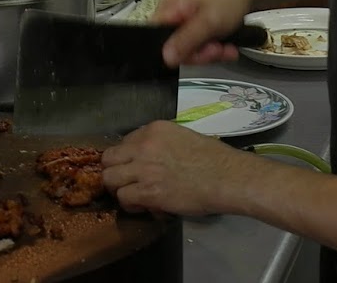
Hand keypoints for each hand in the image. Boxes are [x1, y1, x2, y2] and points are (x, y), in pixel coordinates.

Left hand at [102, 121, 248, 216]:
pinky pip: (123, 198)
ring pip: (110, 178)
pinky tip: (145, 206)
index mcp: (154, 129)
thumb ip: (161, 144)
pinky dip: (131, 205)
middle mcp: (144, 145)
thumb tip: (151, 159)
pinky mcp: (147, 191)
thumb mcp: (183, 138)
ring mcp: (143, 168)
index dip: (128, 158)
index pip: (124, 142)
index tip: (136, 169)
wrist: (227, 177)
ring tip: (135, 196)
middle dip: (115, 172)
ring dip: (120, 189)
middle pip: (109, 159)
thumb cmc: (215, 159)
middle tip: (128, 183)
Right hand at [155, 0, 258, 65]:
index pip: (158, 39)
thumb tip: (166, 58)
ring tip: (227, 49)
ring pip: (190, 47)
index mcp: (168, 8)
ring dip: (211, 52)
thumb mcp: (208, 22)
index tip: (198, 55)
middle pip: (175, 46)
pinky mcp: (198, 21)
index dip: (176, 52)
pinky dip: (214, 46)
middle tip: (217, 50)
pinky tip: (227, 46)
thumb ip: (186, 41)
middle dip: (200, 53)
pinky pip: (200, 41)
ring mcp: (186, 17)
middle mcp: (174, 12)